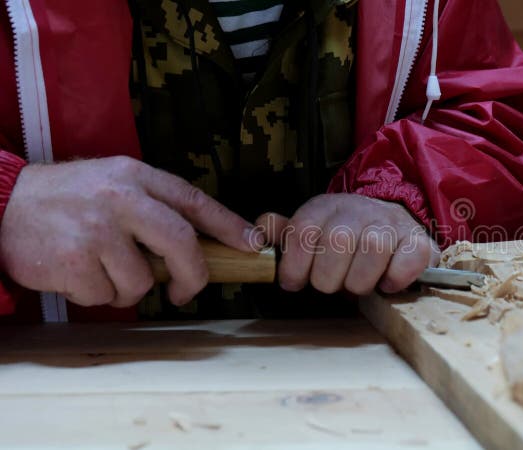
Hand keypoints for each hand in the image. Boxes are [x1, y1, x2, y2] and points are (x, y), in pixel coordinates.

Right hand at [0, 156, 258, 306]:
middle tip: (184, 290)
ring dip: (127, 287)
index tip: (252, 245)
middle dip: (193, 275)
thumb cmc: (67, 199)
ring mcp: (97, 230)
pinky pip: (107, 296)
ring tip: (101, 269)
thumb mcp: (112, 183)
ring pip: (142, 281)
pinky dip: (96, 294)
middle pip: (181, 243)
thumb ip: (153, 206)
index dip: (228, 225)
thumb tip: (201, 246)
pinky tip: (77, 273)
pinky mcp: (75, 260)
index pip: (193, 201)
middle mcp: (120, 198)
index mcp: (135, 176)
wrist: (3, 204)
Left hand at [256, 194, 438, 294]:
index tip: (294, 282)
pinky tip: (385, 284)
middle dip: (328, 277)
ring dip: (360, 280)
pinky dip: (394, 279)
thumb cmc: (346, 236)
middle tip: (330, 285)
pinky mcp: (418, 242)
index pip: (304, 230)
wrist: (393, 223)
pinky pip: (407, 259)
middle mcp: (359, 209)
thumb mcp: (311, 231)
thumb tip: (259, 231)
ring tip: (357, 285)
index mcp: (326, 207)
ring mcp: (391, 224)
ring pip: (373, 248)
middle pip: (338, 241)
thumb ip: (284, 234)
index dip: (295, 264)